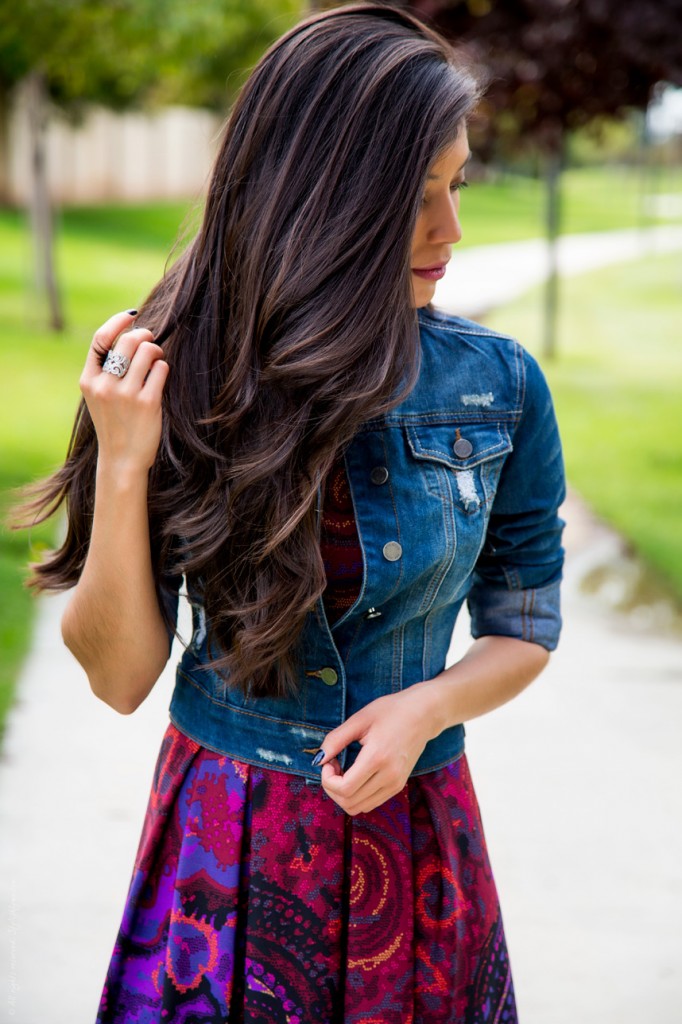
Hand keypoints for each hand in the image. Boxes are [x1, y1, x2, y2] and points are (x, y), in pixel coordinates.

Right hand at [79, 310, 169, 474]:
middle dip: (144, 336)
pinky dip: (163, 368)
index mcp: (88, 380)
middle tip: (151, 344)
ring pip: (147, 351)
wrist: (121, 459)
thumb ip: (106, 370)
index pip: (100, 339)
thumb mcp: (99, 396)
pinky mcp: (147, 403)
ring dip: (157, 351)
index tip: (132, 316)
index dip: (117, 322)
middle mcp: (105, 385)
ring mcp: (125, 394)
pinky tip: (160, 378)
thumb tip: (130, 333)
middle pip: (128, 340)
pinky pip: (161, 369)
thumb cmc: (115, 423)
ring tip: (157, 361)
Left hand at [316, 685, 436, 815]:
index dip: (327, 780)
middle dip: (332, 788)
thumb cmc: (391, 711)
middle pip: (349, 803)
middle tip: (333, 764)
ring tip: (343, 769)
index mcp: (377, 758)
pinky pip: (370, 803)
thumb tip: (318, 759)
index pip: (344, 789)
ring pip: (359, 807)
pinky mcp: (398, 786)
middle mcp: (389, 777)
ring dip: (343, 794)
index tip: (328, 761)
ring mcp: (395, 784)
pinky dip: (356, 795)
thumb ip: (335, 739)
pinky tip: (355, 774)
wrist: (424, 714)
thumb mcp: (359, 719)